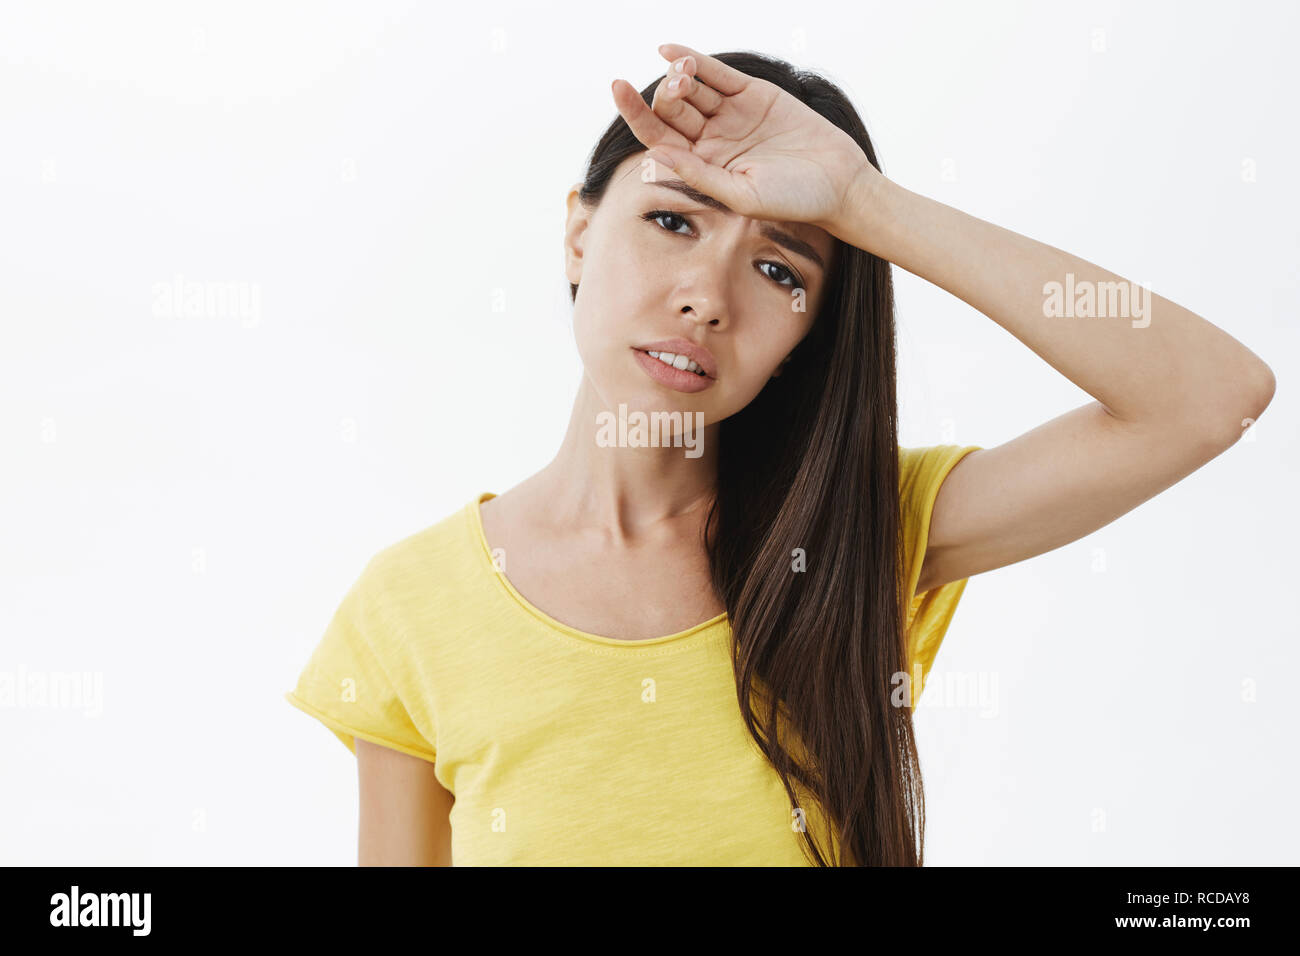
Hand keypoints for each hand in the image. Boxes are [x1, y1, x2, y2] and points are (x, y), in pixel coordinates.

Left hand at [611, 43, 877, 234]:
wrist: (838, 183)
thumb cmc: (791, 200)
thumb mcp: (742, 195)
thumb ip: (701, 176)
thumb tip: (657, 156)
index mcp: (700, 166)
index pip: (657, 137)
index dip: (635, 113)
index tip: (617, 88)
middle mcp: (710, 139)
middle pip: (672, 110)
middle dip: (666, 95)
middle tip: (677, 89)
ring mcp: (729, 115)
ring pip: (692, 89)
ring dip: (680, 76)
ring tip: (683, 73)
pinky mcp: (751, 94)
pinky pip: (717, 74)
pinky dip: (694, 59)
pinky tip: (670, 50)